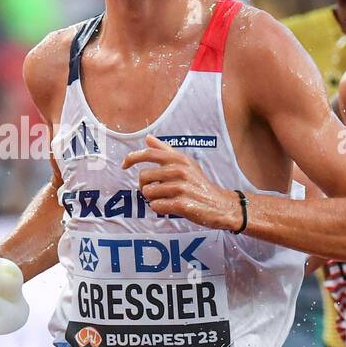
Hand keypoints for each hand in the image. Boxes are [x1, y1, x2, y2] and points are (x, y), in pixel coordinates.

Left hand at [122, 134, 236, 229]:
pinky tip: (170, 207)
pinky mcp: (181, 205)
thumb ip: (166, 150)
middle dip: (145, 186)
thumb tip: (148, 137)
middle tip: (156, 191)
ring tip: (166, 199)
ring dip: (153, 199)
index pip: (149, 153)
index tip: (124, 165)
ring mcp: (181, 188)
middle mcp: (180, 171)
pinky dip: (159, 208)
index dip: (132, 158)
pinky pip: (156, 206)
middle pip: (143, 176)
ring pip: (148, 193)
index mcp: (180, 159)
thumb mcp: (187, 164)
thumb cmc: (200, 184)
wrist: (221, 205)